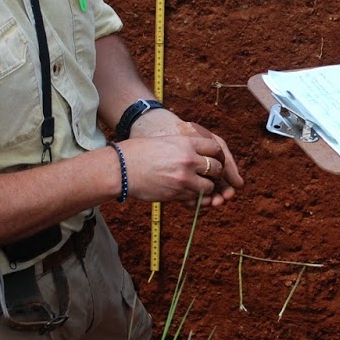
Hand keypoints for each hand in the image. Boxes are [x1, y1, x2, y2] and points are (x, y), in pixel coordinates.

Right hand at [120, 113, 242, 206]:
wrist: (120, 169)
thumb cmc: (139, 153)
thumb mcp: (165, 141)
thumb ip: (185, 147)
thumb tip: (200, 154)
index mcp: (186, 143)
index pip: (216, 148)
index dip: (218, 155)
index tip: (215, 159)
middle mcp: (188, 160)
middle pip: (217, 168)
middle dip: (216, 173)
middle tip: (210, 175)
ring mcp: (183, 178)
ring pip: (209, 186)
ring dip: (206, 187)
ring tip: (197, 185)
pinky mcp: (177, 194)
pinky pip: (195, 198)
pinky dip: (194, 197)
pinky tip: (186, 192)